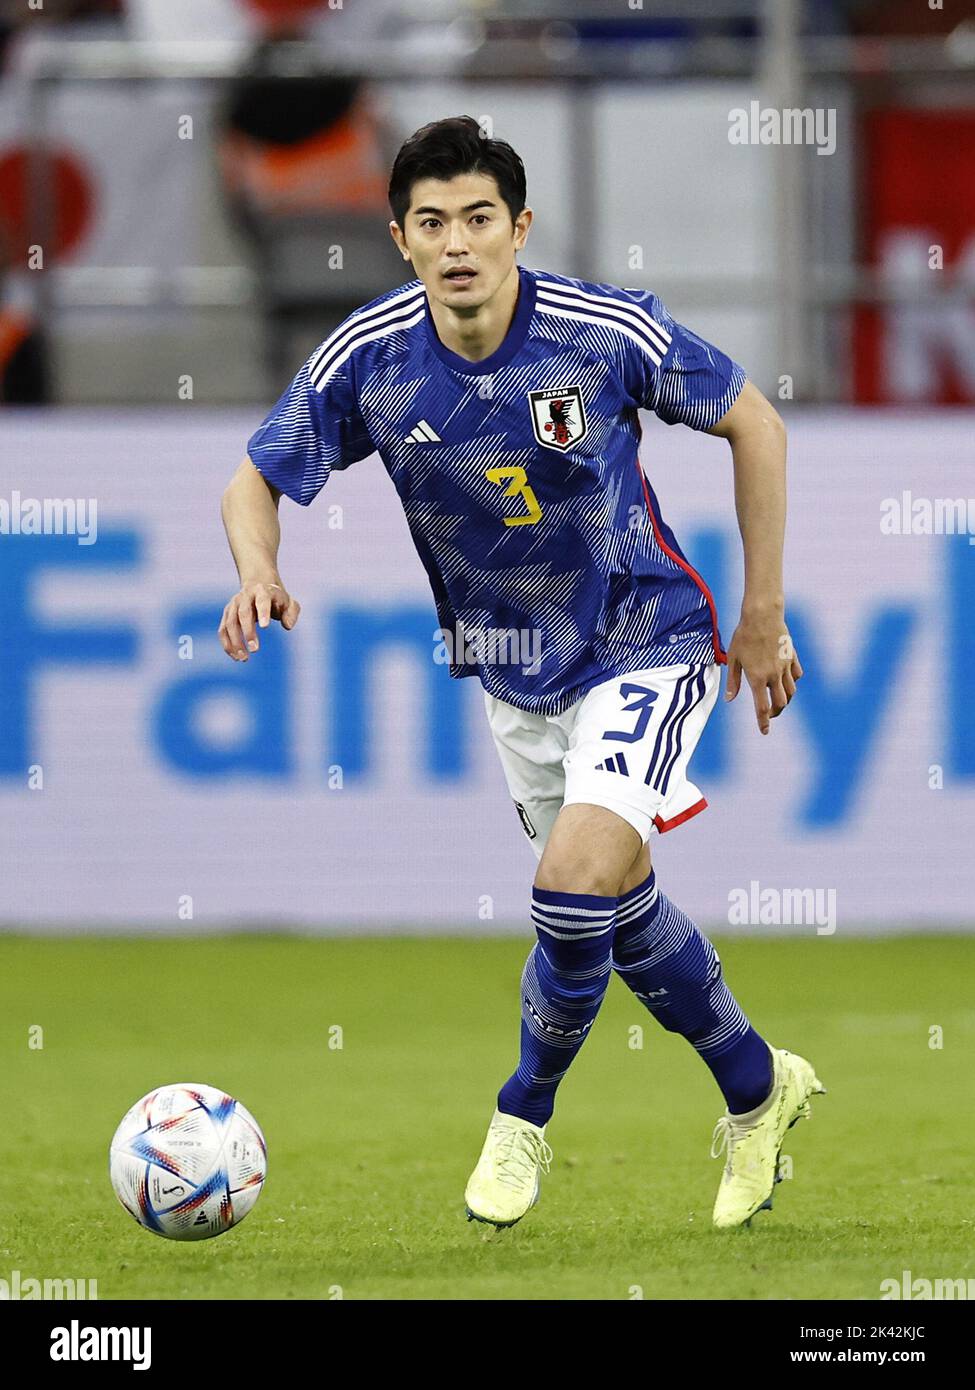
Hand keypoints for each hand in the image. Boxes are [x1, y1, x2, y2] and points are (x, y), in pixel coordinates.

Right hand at [218, 580, 299, 660]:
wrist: (258, 587)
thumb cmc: (277, 600)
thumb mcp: (290, 603)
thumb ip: (292, 613)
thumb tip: (287, 626)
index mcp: (262, 591)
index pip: (262, 601)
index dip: (263, 613)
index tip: (265, 627)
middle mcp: (244, 597)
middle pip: (243, 613)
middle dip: (248, 632)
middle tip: (255, 650)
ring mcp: (233, 605)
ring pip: (230, 623)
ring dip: (235, 642)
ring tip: (244, 658)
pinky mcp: (227, 615)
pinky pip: (223, 631)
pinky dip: (227, 644)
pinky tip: (235, 657)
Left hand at [724, 612, 802, 734]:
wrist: (762, 615)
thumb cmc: (743, 636)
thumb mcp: (733, 658)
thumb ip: (733, 681)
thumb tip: (730, 699)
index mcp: (757, 678)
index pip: (762, 707)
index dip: (763, 722)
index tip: (764, 731)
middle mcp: (774, 675)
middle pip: (781, 703)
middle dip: (776, 713)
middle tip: (769, 714)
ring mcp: (785, 666)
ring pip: (791, 691)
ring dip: (785, 700)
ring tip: (778, 700)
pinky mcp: (792, 657)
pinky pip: (797, 675)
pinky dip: (793, 682)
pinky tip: (786, 681)